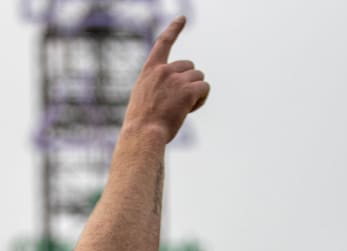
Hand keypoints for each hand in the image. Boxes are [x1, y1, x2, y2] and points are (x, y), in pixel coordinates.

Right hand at [122, 16, 210, 142]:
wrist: (142, 135)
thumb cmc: (141, 124)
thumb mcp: (143, 97)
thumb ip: (157, 86)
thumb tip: (175, 90)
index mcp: (150, 70)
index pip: (163, 43)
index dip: (174, 29)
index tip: (183, 18)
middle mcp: (164, 70)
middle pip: (190, 66)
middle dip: (190, 81)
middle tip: (179, 102)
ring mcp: (176, 79)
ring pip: (199, 77)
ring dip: (196, 92)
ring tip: (183, 108)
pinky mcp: (188, 91)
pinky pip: (204, 88)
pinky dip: (202, 99)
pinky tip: (190, 110)